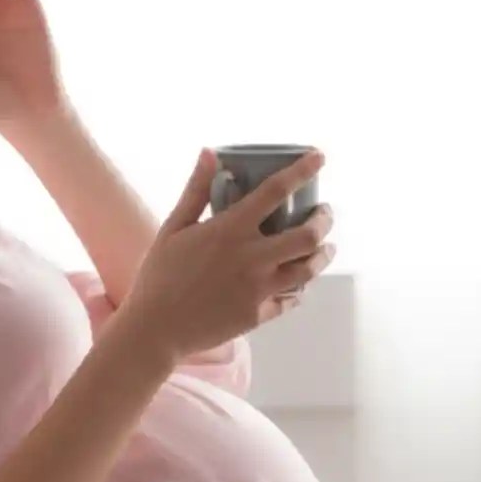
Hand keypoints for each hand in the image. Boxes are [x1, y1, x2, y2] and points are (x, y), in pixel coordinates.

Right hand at [116, 148, 335, 362]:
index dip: (301, 170)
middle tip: (323, 213)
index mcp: (230, 230)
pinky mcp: (258, 315)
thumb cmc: (159, 274)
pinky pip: (291, 299)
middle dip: (324, 220)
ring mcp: (258, 289)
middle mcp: (251, 258)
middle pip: (307, 235)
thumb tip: (210, 152)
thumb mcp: (174, 227)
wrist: (155, 329)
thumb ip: (196, 190)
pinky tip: (299, 281)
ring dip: (323, 255)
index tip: (320, 157)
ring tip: (325, 248)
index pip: (275, 191)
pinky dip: (300, 288)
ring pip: (308, 270)